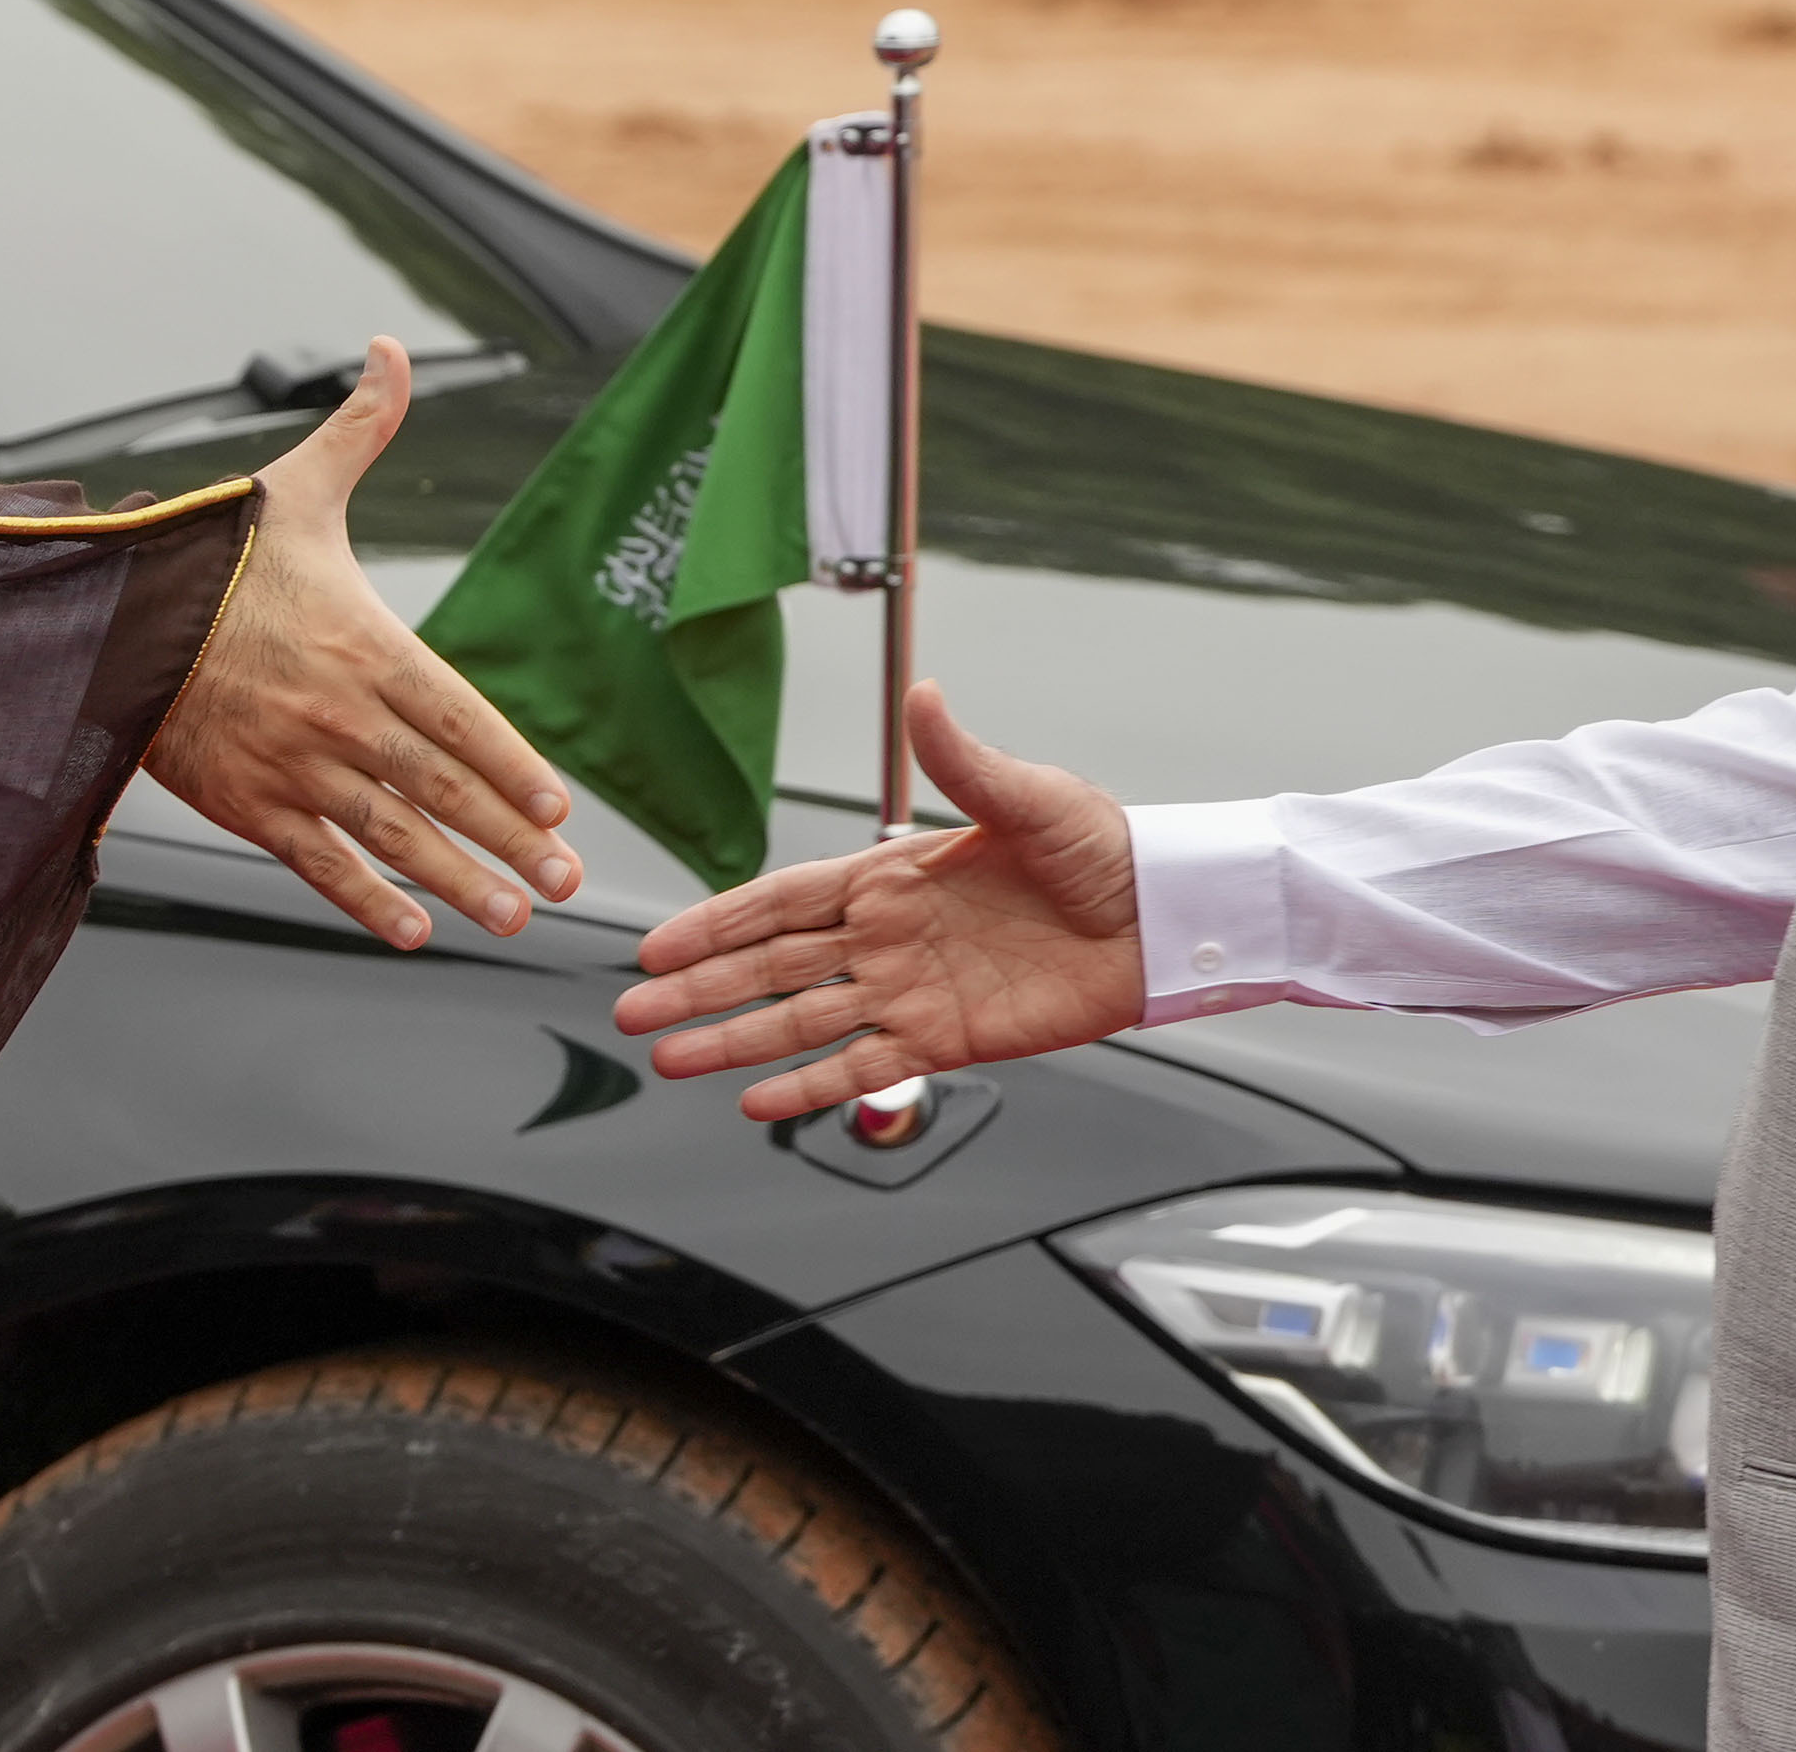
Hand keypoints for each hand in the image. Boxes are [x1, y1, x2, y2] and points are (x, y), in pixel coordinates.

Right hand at [149, 338, 583, 948]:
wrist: (109, 614)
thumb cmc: (212, 556)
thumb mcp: (296, 487)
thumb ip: (362, 428)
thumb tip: (392, 353)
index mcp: (365, 644)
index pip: (461, 717)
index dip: (513, 767)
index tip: (557, 809)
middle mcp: (338, 714)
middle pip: (441, 789)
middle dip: (508, 842)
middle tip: (561, 883)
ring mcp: (293, 765)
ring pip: (390, 837)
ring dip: (456, 882)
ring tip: (508, 917)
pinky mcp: (247, 801)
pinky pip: (318, 862)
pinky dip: (365, 901)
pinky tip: (411, 929)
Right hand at [610, 682, 1144, 1119]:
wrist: (1161, 916)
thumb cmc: (1100, 847)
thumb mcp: (1026, 796)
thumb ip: (960, 758)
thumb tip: (922, 694)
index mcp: (890, 875)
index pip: (781, 903)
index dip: (715, 924)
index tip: (657, 946)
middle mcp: (887, 937)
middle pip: (771, 968)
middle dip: (700, 991)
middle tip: (634, 1013)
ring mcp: (912, 991)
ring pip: (802, 1022)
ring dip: (735, 1042)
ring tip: (670, 1061)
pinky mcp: (950, 1039)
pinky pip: (867, 1066)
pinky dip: (811, 1087)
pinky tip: (757, 1102)